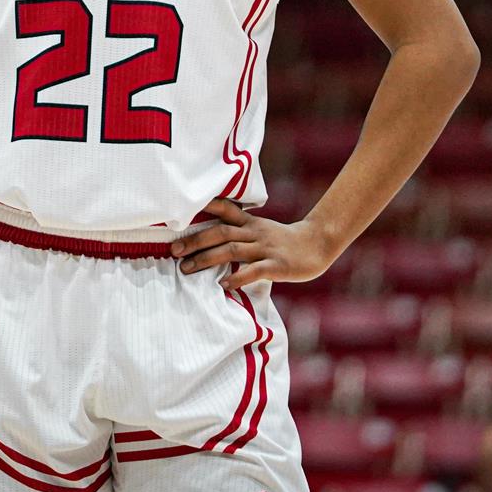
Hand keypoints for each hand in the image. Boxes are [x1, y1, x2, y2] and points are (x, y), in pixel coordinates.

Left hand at [169, 198, 340, 288]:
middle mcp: (255, 232)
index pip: (225, 209)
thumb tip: (210, 241)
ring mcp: (266, 248)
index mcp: (251, 223)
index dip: (204, 207)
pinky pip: (254, 270)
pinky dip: (237, 277)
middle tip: (174, 251)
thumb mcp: (262, 230)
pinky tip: (223, 284)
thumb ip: (240, 232)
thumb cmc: (285, 241)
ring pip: (232, 250)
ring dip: (206, 259)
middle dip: (195, 241)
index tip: (180, 210)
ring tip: (187, 269)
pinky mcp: (276, 265)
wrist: (317, 245)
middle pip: (221, 232)